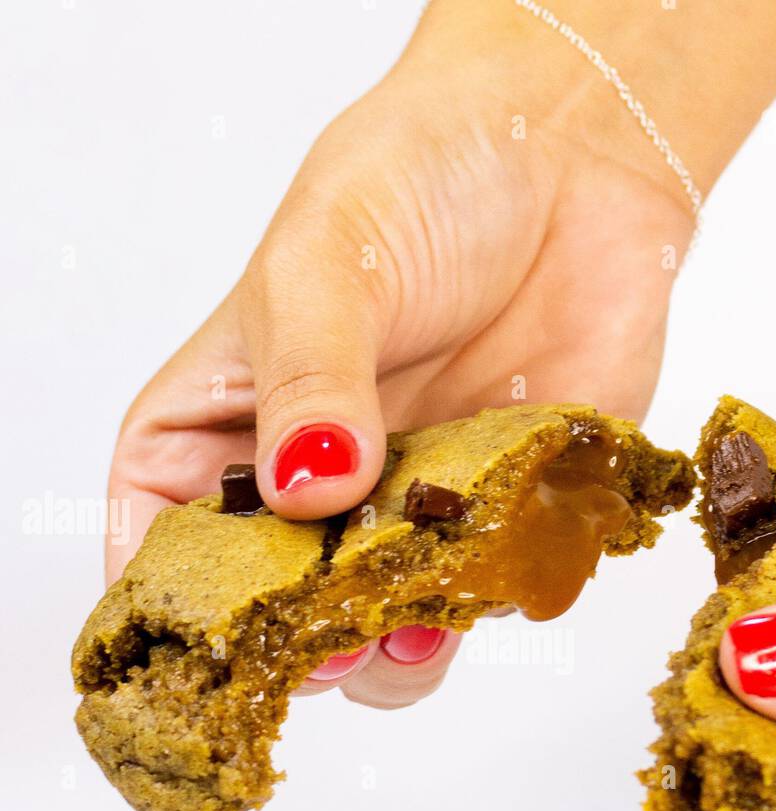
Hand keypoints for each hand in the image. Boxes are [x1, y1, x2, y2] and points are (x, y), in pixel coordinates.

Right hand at [106, 1, 694, 708]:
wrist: (565, 154)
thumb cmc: (415, 180)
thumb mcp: (325, 261)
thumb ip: (310, 379)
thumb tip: (306, 488)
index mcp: (226, 424)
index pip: (162, 533)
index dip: (174, 597)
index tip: (206, 634)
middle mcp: (310, 485)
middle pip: (274, 609)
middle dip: (293, 640)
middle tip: (324, 641)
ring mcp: (405, 507)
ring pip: (378, 628)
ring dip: (390, 645)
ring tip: (408, 623)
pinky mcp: (498, 513)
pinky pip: (484, 596)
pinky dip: (484, 605)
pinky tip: (489, 572)